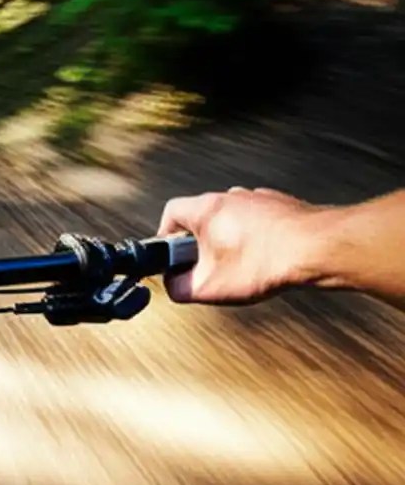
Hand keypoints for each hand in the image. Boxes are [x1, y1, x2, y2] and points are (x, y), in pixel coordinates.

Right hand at [157, 187, 323, 304]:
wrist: (319, 249)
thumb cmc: (263, 264)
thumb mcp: (209, 288)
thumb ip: (179, 288)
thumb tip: (172, 285)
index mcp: (207, 209)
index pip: (171, 212)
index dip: (166, 234)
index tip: (173, 254)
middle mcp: (231, 196)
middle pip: (203, 216)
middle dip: (202, 243)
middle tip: (210, 267)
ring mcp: (259, 198)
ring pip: (232, 218)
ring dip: (231, 239)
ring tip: (244, 265)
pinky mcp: (283, 205)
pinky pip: (259, 220)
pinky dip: (258, 237)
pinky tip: (268, 259)